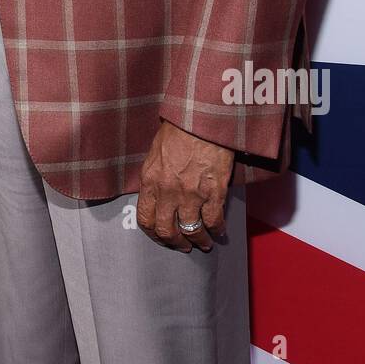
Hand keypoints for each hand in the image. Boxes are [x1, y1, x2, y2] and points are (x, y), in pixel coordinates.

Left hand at [136, 120, 234, 251]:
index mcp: (150, 181)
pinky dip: (217, 230)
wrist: (201, 118)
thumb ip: (155, 178)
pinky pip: (214, 221)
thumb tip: (157, 196)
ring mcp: (191, 194)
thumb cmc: (179, 129)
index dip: (153, 233)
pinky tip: (219, 231)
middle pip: (166, 231)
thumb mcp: (155, 153)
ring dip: (198, 240)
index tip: (160, 236)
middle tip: (182, 245)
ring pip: (191, 231)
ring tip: (203, 243)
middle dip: (175, 242)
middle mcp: (168, 192)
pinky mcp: (214, 192)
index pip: (145, 218)